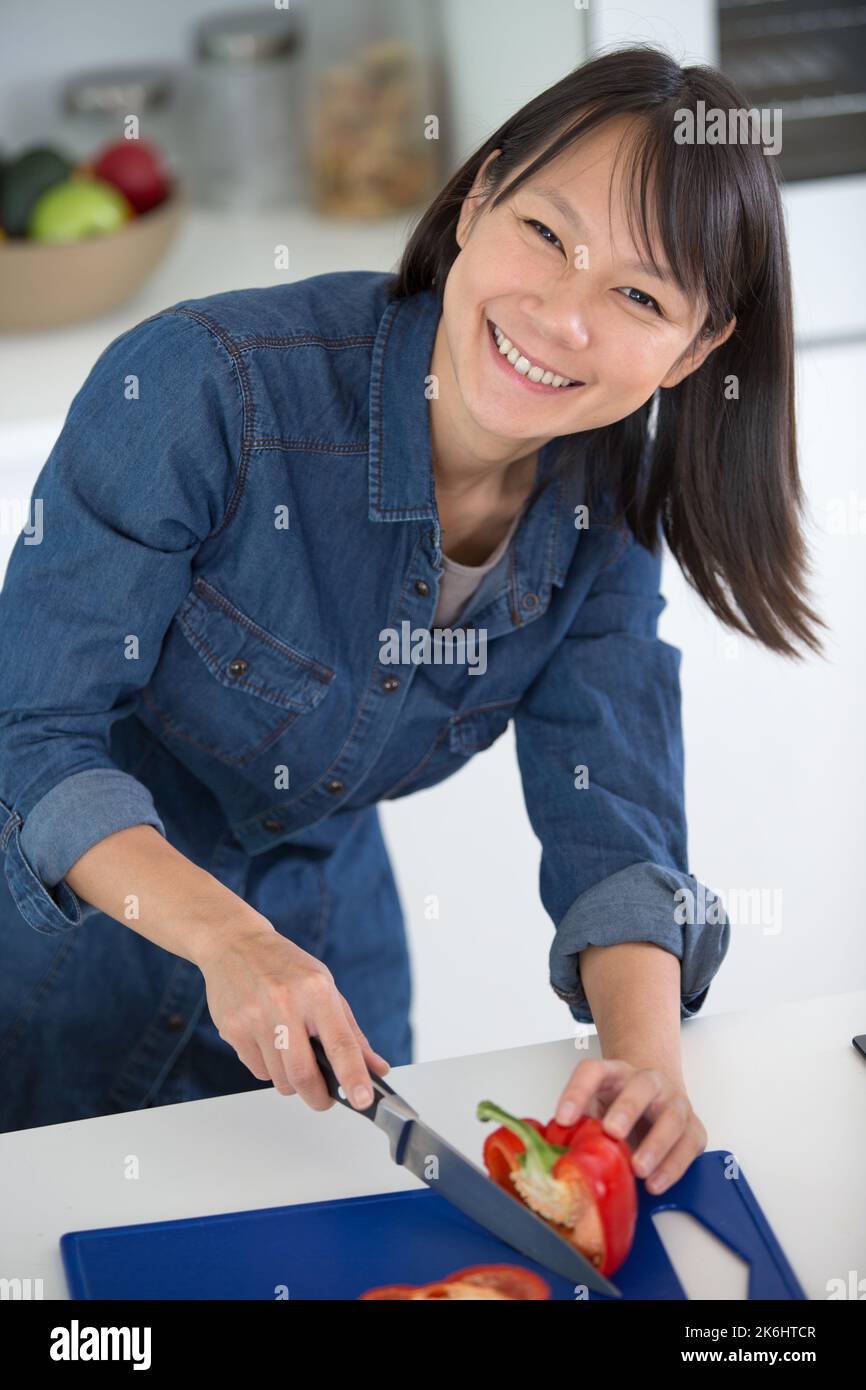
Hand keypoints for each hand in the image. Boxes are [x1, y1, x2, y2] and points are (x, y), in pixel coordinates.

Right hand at [196, 914, 389, 1111]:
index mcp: (316, 990)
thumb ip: (351, 1033)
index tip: (362, 1100)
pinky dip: (270, 1069)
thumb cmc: (285, 966)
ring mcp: (254, 1018)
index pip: (340, 1043)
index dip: (354, 1076)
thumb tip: (376, 1069)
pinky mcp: (232, 1029)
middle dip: (318, 1097)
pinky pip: (258, 1071)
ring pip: (279, 1079)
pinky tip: (269, 1043)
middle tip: (324, 1098)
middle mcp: (285, 1003)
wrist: (235, 944)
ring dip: (292, 1081)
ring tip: (293, 1055)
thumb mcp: (326, 988)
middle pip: (303, 1074)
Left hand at [554, 1058, 706, 1194]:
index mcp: (615, 1073)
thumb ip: (580, 1123)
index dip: (577, 1092)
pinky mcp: (693, 1127)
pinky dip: (674, 1165)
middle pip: (642, 1085)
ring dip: (656, 1143)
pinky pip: (689, 1144)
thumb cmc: (618, 1106)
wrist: (656, 1096)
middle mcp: (648, 1081)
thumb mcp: (595, 1107)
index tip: (563, 1119)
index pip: (593, 1071)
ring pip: (672, 1115)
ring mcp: (674, 1102)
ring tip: (638, 1168)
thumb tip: (556, 1150)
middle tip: (612, 1132)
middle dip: (628, 1108)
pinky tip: (656, 1182)